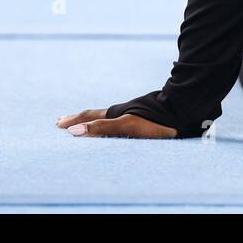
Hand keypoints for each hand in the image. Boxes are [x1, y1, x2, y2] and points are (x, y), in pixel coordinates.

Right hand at [56, 108, 176, 138]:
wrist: (184, 111)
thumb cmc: (155, 121)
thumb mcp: (126, 125)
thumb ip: (102, 129)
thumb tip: (74, 132)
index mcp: (116, 114)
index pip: (90, 117)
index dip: (74, 121)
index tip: (59, 123)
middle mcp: (123, 112)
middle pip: (97, 116)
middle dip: (80, 119)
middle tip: (64, 121)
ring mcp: (134, 114)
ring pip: (109, 118)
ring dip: (95, 121)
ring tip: (88, 124)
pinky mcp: (146, 120)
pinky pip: (122, 123)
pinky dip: (111, 125)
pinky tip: (119, 128)